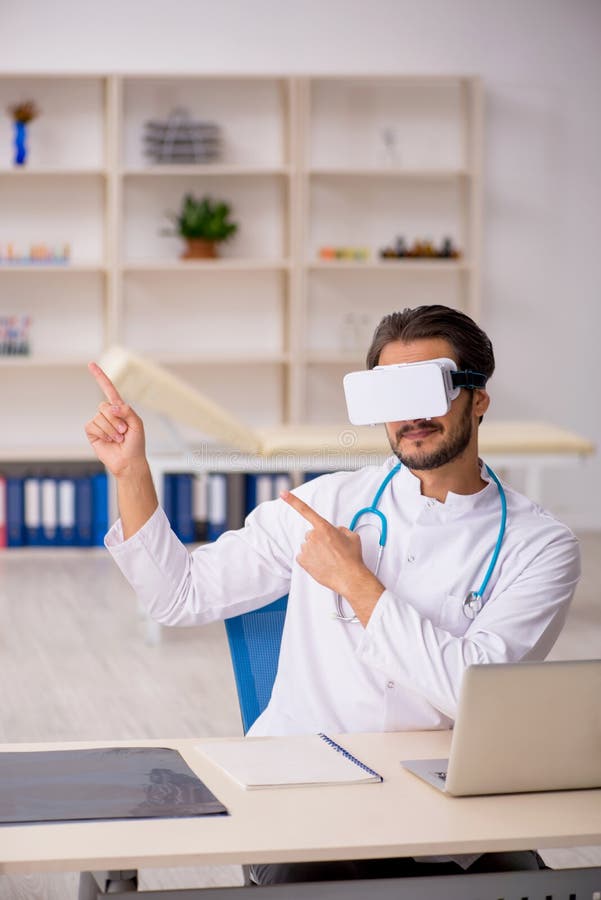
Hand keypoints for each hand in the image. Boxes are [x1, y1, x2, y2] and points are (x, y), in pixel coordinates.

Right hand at [85, 362, 146, 478]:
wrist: (128, 461)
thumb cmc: (135, 443)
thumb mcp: (137, 424)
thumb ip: (127, 411)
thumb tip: (112, 406)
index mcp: (119, 408)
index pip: (108, 389)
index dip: (100, 376)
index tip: (91, 364)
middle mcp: (108, 413)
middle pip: (104, 406)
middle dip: (116, 420)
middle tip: (124, 432)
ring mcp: (99, 422)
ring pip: (100, 417)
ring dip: (112, 430)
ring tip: (118, 438)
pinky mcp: (92, 432)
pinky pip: (93, 426)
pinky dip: (103, 434)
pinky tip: (109, 440)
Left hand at [281, 491, 383, 624]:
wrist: (349, 577)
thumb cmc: (352, 558)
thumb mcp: (352, 536)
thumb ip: (341, 529)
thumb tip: (336, 531)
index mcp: (324, 527)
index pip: (305, 510)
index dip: (292, 500)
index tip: (283, 493)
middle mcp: (313, 536)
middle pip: (311, 534)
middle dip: (319, 539)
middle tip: (331, 549)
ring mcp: (306, 549)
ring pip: (308, 546)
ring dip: (315, 551)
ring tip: (328, 559)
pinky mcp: (302, 561)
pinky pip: (303, 557)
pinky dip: (310, 560)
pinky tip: (321, 564)